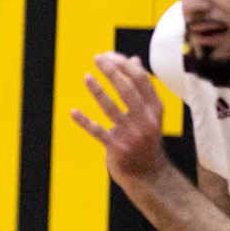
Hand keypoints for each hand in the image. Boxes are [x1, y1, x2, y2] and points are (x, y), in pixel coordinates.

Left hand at [70, 52, 170, 182]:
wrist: (149, 175)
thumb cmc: (146, 138)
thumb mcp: (150, 114)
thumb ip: (142, 88)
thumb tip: (135, 59)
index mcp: (156, 109)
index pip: (142, 81)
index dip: (125, 65)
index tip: (110, 55)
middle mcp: (146, 121)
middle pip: (128, 91)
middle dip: (112, 72)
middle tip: (97, 58)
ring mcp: (132, 135)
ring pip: (112, 109)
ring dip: (98, 91)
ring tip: (87, 77)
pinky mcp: (117, 148)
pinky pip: (98, 132)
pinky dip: (84, 122)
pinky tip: (73, 112)